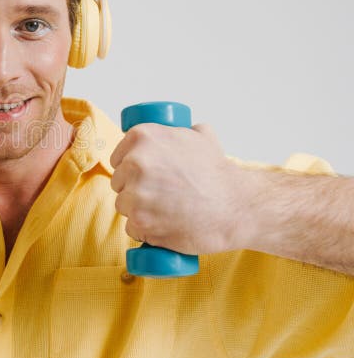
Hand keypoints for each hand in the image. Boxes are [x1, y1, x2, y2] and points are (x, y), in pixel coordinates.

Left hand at [109, 122, 247, 254]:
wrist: (237, 206)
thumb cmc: (220, 175)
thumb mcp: (202, 139)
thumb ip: (184, 130)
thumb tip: (184, 126)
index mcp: (143, 137)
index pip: (119, 157)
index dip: (130, 169)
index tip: (144, 177)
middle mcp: (135, 162)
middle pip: (119, 182)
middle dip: (134, 189)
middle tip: (159, 196)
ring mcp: (135, 193)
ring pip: (123, 206)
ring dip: (138, 211)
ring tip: (165, 211)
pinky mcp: (140, 221)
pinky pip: (131, 228)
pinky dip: (145, 231)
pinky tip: (163, 227)